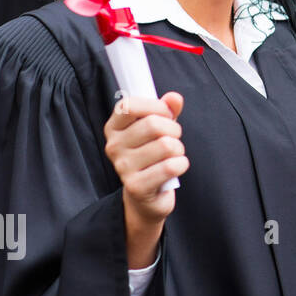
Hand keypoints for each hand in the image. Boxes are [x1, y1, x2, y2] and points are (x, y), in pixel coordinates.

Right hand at [103, 91, 187, 268]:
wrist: (147, 196)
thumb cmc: (153, 156)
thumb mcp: (159, 129)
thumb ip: (167, 110)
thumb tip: (174, 98)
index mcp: (114, 128)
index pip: (128, 105)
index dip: (155, 106)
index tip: (166, 114)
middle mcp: (113, 146)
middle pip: (153, 124)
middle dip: (174, 130)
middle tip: (173, 139)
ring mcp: (122, 167)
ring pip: (166, 145)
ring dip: (179, 149)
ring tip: (172, 155)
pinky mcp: (136, 186)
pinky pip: (171, 166)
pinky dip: (181, 164)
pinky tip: (175, 168)